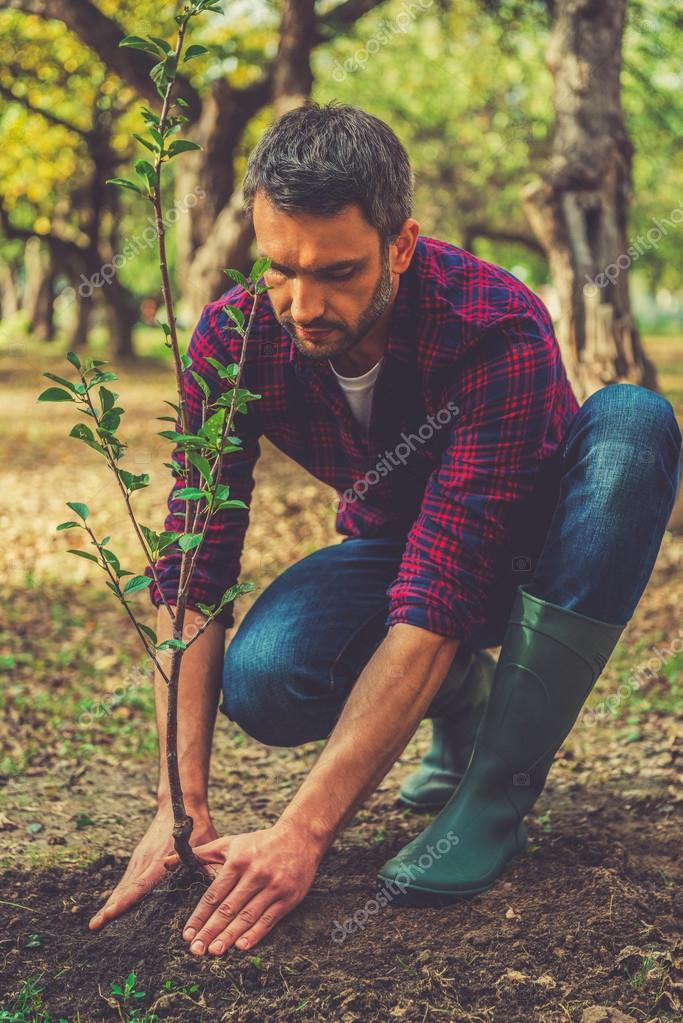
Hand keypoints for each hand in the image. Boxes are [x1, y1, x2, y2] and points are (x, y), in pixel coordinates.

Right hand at [88, 806, 216, 930]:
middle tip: (94, 927)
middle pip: (125, 888)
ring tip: (97, 923)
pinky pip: (127, 879)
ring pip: (123, 884)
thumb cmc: (196, 825)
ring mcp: (140, 858)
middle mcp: (145, 861)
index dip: (124, 901)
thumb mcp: (207, 845)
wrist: (179, 803)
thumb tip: (221, 888)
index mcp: (159, 860)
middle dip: (110, 908)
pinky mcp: (139, 858)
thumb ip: (211, 867)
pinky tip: (112, 905)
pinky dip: (118, 892)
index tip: (109, 914)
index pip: (140, 886)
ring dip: (111, 902)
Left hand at [165, 819, 324, 954]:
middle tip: (196, 949)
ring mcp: (273, 887)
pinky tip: (241, 946)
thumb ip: (201, 853)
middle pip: (228, 908)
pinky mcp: (288, 897)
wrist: (300, 837)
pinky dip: (255, 934)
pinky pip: (269, 919)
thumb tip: (167, 861)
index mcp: (238, 861)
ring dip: (229, 936)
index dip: (199, 916)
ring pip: (247, 916)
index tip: (187, 934)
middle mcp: (254, 874)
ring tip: (214, 951)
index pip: (214, 894)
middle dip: (210, 931)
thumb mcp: (231, 843)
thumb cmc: (260, 842)